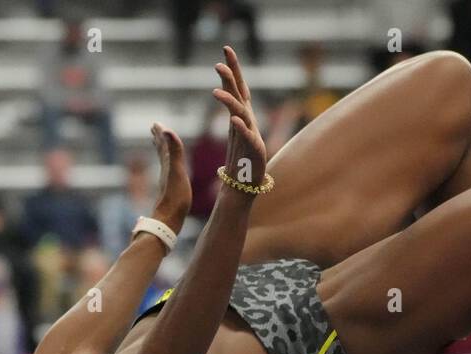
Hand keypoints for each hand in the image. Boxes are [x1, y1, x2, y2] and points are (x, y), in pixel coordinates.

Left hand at [150, 121, 189, 230]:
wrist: (170, 220)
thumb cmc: (175, 197)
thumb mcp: (176, 171)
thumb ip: (174, 150)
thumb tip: (165, 129)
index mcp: (168, 165)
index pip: (163, 146)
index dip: (160, 135)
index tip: (155, 124)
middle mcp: (166, 172)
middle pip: (161, 152)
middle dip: (159, 140)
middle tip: (154, 129)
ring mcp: (168, 182)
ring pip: (164, 163)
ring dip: (162, 152)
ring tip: (159, 145)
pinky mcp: (171, 192)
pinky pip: (168, 175)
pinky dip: (167, 168)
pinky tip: (168, 173)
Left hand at [213, 46, 266, 188]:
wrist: (245, 187)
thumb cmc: (239, 161)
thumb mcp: (234, 132)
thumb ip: (232, 112)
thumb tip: (224, 91)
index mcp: (242, 116)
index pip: (238, 87)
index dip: (233, 68)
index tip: (226, 49)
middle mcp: (249, 122)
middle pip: (241, 94)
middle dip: (233, 76)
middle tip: (220, 61)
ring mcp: (252, 135)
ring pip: (242, 114)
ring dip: (230, 102)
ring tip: (215, 93)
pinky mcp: (255, 152)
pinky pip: (247, 138)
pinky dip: (242, 128)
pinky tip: (234, 120)